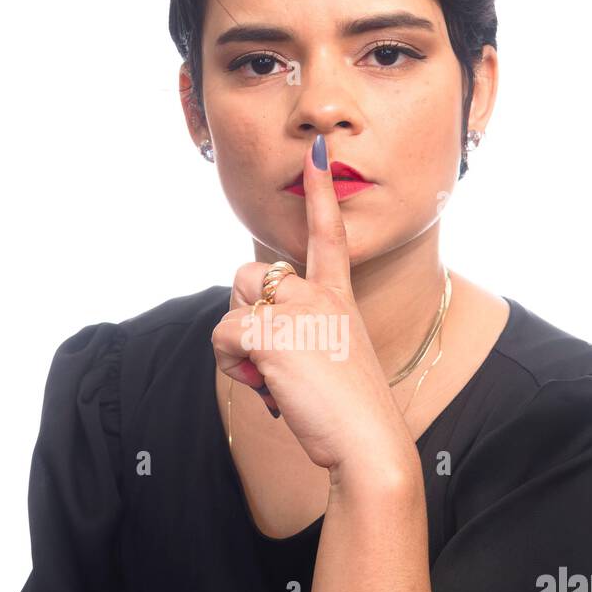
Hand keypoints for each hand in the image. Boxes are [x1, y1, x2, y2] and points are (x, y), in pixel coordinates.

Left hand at [211, 136, 418, 485]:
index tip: (316, 150)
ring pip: (233, 306)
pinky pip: (223, 339)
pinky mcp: (271, 332)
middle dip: (247, 316)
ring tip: (275, 378)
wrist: (368, 442)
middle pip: (251, 276)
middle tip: (277, 363)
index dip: (320, 191)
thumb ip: (299, 333)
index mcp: (339, 297)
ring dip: (239, 347)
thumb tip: (254, 339)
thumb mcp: (330, 358)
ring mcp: (296, 310)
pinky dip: (235, 368)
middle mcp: (319, 294)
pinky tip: (268, 387)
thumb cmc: (350, 413)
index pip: (328, 234)